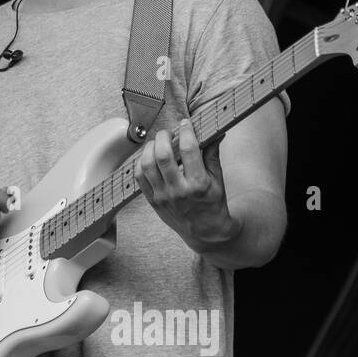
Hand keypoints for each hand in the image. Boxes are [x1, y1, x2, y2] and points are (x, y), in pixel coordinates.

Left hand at [133, 118, 240, 249]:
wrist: (205, 232)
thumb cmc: (213, 205)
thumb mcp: (218, 180)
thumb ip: (212, 154)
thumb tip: (215, 133)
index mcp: (198, 184)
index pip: (188, 149)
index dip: (186, 131)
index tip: (186, 124)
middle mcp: (179, 190)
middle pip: (163, 155)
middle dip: (164, 136)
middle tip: (169, 133)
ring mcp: (163, 196)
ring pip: (147, 164)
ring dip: (150, 147)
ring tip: (158, 143)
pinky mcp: (153, 201)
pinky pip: (139, 177)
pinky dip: (141, 162)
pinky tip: (150, 157)